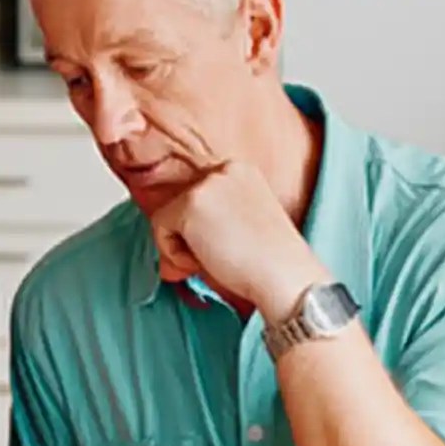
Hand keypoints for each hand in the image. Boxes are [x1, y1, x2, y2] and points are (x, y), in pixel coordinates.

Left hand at [139, 96, 328, 319]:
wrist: (285, 277)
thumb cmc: (268, 263)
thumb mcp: (240, 225)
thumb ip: (210, 218)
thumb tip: (169, 234)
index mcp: (242, 171)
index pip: (197, 197)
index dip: (199, 229)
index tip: (220, 248)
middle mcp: (225, 169)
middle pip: (180, 206)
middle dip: (188, 238)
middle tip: (214, 258)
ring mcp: (208, 184)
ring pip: (167, 218)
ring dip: (182, 248)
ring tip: (214, 259)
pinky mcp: (191, 203)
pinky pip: (159, 230)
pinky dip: (174, 253)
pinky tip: (205, 260)